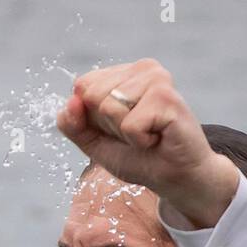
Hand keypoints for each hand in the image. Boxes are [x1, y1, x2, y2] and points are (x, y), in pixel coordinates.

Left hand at [56, 58, 240, 228]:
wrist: (176, 178)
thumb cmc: (140, 158)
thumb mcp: (96, 142)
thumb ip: (74, 124)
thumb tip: (70, 102)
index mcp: (125, 72)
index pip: (82, 86)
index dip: (94, 118)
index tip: (122, 129)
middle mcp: (142, 68)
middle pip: (92, 96)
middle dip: (109, 126)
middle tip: (138, 133)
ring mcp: (157, 79)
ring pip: (109, 108)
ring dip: (125, 134)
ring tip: (149, 135)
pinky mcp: (166, 97)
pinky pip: (129, 124)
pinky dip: (140, 141)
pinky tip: (159, 138)